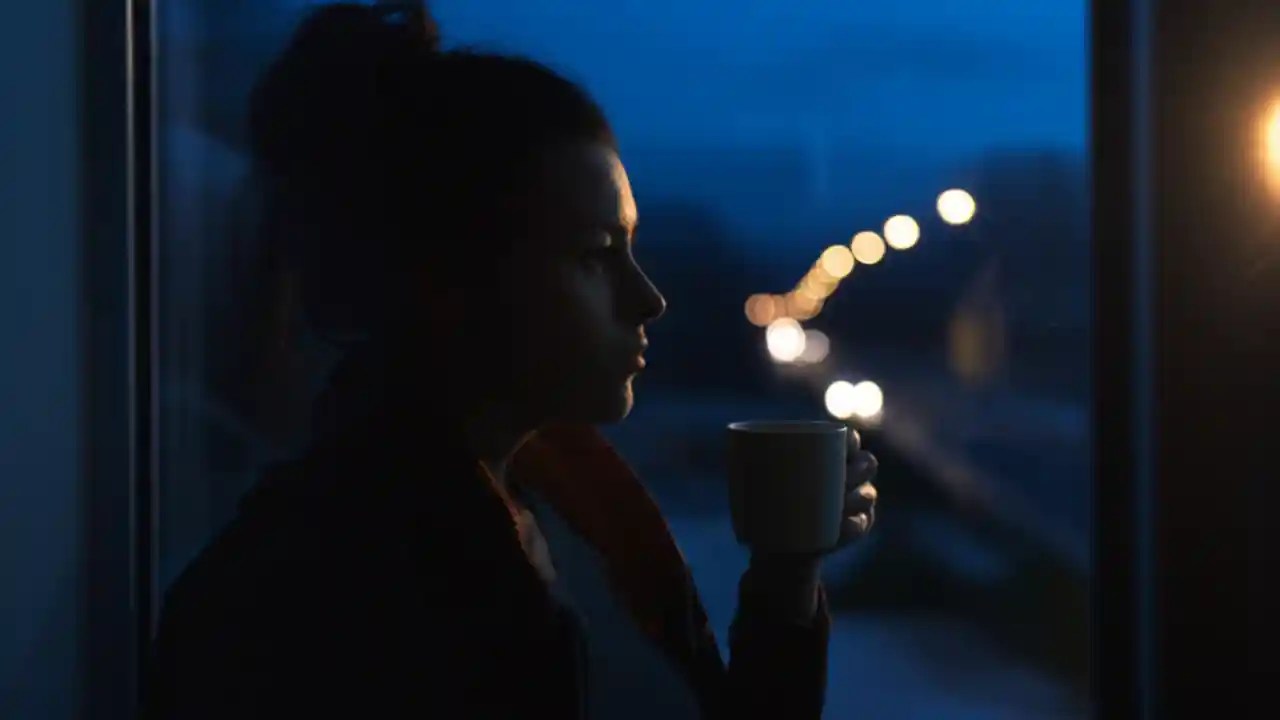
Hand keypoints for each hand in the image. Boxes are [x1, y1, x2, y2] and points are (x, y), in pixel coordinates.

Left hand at [740, 430, 878, 620]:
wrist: (776, 543)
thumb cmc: (766, 502)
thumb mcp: (755, 479)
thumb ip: (750, 460)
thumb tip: (733, 442)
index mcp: (828, 455)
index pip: (848, 439)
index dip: (851, 440)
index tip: (843, 444)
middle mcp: (848, 474)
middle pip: (866, 463)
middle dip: (858, 469)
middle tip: (839, 480)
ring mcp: (855, 501)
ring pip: (868, 494)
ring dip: (857, 498)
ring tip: (840, 505)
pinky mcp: (857, 526)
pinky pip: (865, 523)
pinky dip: (856, 525)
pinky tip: (845, 526)